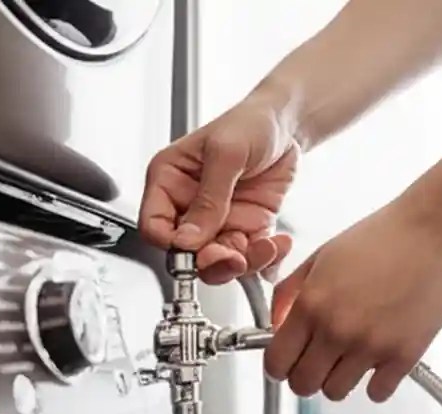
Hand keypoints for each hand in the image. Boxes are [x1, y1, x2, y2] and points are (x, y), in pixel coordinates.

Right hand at [139, 95, 299, 283]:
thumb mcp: (226, 153)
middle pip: (187, 253)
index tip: (193, 248)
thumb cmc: (250, 123)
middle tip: (232, 256)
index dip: (171, 244)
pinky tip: (276, 244)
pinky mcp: (246, 228)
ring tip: (263, 247)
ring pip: (219, 262)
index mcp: (169, 181)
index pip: (154, 226)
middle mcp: (190, 206)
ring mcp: (219, 220)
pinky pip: (250, 258)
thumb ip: (208, 198)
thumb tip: (189, 238)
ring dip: (242, 263)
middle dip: (211, 261)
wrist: (287, 125)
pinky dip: (266, 260)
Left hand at [264, 198, 441, 402]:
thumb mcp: (321, 258)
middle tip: (318, 360)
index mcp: (311, 304)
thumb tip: (276, 326)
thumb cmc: (382, 239)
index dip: (278, 365)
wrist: (433, 233)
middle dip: (305, 375)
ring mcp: (371, 347)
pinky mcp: (403, 356)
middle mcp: (337, 330)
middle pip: (303, 385)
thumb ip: (290, 293)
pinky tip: (378, 359)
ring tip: (351, 356)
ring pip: (335, 392)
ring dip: (339, 378)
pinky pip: (376, 393)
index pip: (276, 362)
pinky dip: (375, 382)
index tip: (286, 363)